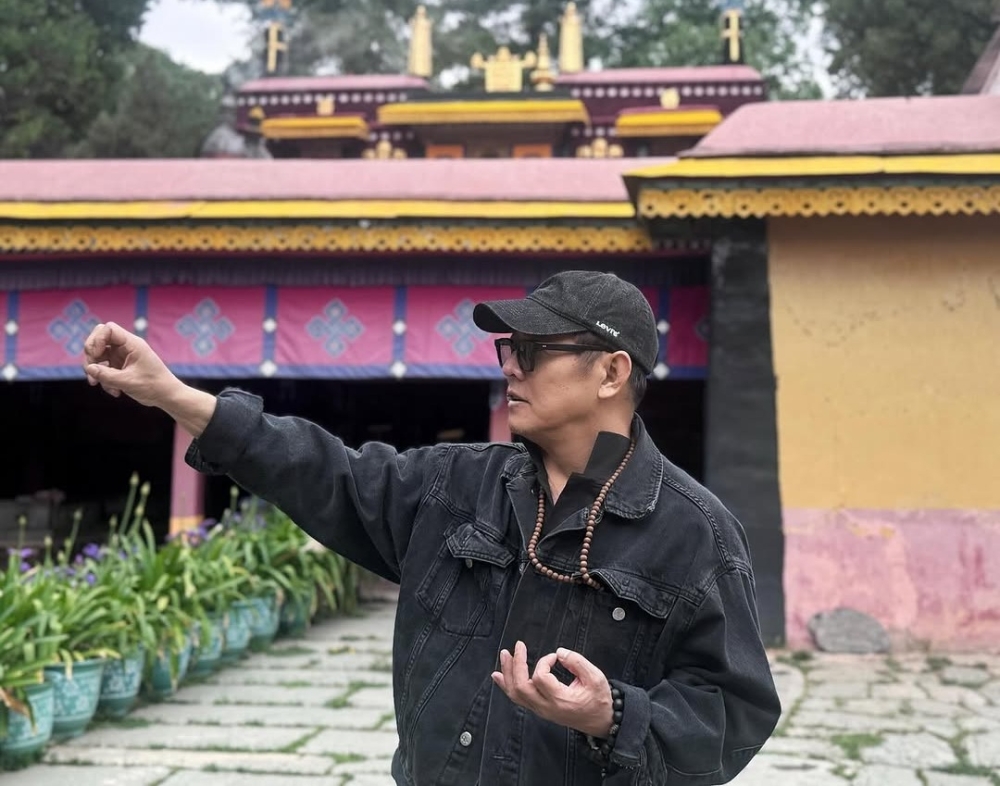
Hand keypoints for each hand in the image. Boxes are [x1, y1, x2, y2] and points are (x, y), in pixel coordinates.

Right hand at [83, 321, 178, 407]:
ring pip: (98, 355)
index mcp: (133, 344)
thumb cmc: (154, 386)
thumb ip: (106, 375)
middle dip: (91, 354)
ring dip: (95, 370)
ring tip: (98, 384)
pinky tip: (114, 391)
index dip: (97, 340)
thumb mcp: (128, 382)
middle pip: (99, 339)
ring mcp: (122, 356)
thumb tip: (89, 368)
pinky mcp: (120, 366)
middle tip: (91, 370)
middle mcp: (126, 347)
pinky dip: (103, 378)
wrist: (166, 396)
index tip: (96, 355)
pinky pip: (103, 367)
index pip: (108, 329)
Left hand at [491, 641, 613, 737]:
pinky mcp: (540, 710)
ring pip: (516, 694)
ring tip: (505, 656)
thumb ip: (577, 662)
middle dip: (516, 664)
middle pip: (521, 687)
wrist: (601, 721)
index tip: (555, 657)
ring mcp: (541, 710)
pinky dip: (506, 686)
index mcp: (560, 700)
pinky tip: (499, 676)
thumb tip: (559, 653)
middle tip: (518, 647)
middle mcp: (546, 707)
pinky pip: (518, 699)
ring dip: (508, 673)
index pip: (540, 678)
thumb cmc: (599, 700)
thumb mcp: (596, 678)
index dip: (544, 662)